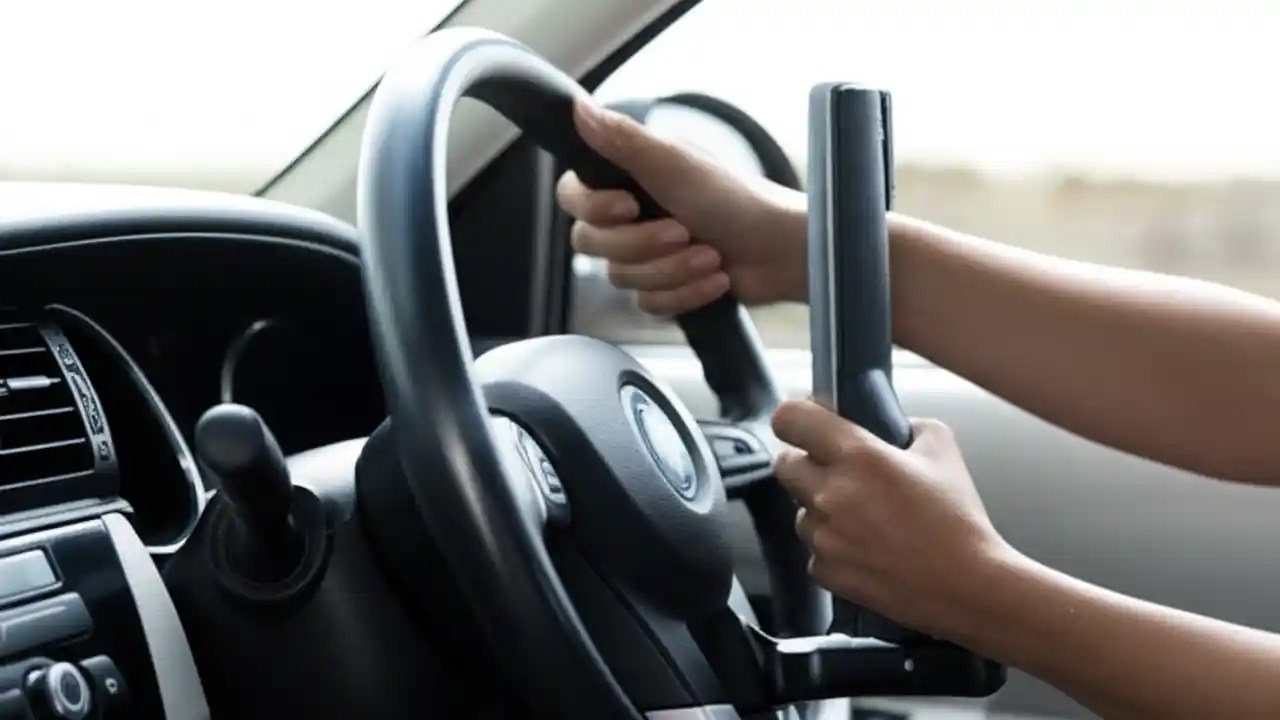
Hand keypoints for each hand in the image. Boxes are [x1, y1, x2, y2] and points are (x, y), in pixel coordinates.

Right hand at [556, 99, 807, 315]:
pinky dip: (685, 294)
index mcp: (627, 179)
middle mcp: (630, 216)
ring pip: (622, 278)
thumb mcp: (675, 164)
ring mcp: (646, 254)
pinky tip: (715, 279)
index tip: (627, 206)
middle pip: (591, 244)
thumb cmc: (736, 199)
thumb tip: (578, 108)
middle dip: (642, 245)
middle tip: (683, 231)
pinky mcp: (664, 287)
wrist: (781, 250)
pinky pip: (648, 303)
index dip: (593, 208)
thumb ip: (623, 139)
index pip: (572, 197)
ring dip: (671, 270)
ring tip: (710, 256)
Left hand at [771, 400, 1010, 638]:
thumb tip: (899, 426)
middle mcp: (832, 493)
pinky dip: (833, 548)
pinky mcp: (826, 570)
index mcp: (859, 456)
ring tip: (862, 518)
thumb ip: (913, 426)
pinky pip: (814, 550)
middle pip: (784, 464)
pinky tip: (866, 549)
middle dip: (804, 463)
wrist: (967, 587)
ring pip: (801, 510)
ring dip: (821, 510)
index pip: (791, 419)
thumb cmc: (959, 521)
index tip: (804, 423)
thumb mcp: (944, 451)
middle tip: (832, 470)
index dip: (795, 417)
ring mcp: (825, 535)